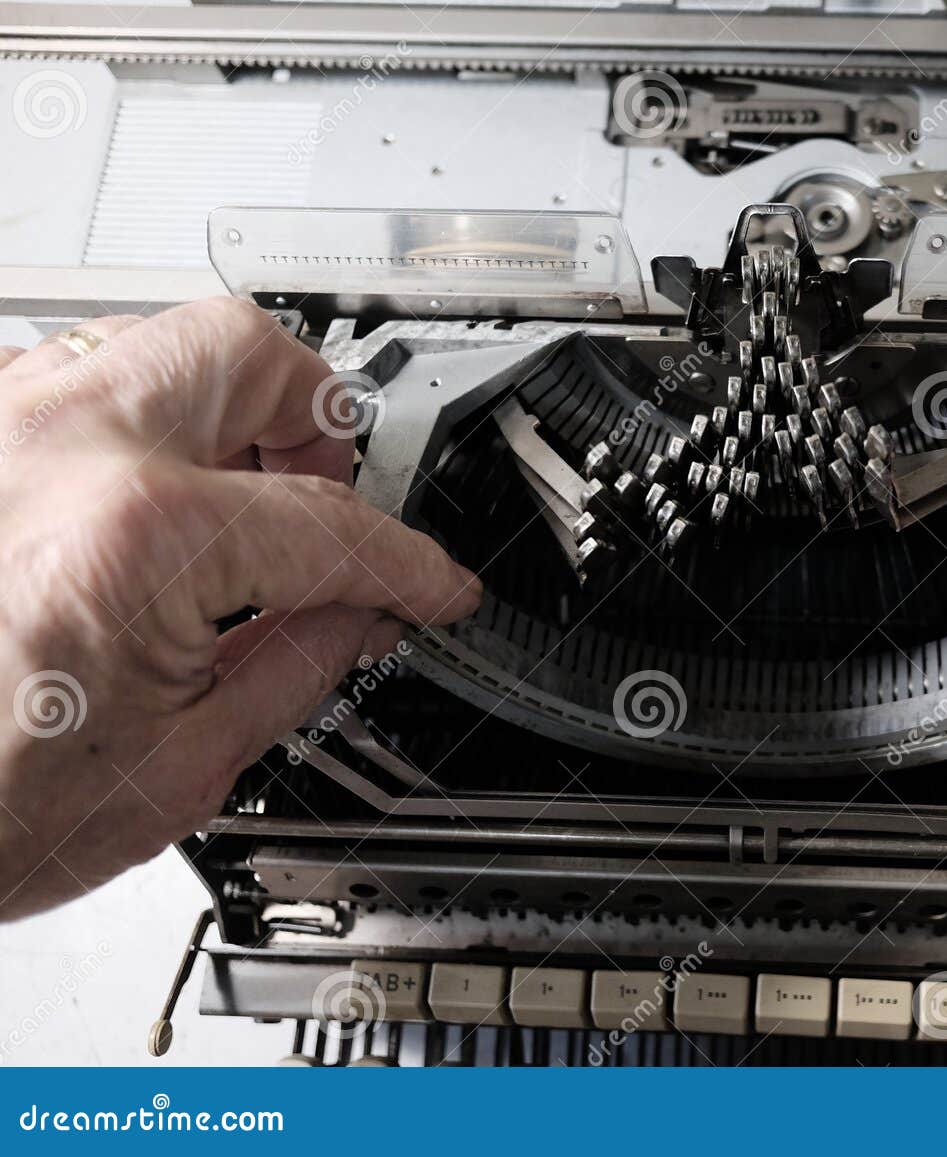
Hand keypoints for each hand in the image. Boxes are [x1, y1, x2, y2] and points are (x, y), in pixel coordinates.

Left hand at [0, 300, 480, 918]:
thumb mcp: (179, 770)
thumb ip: (300, 667)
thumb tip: (363, 613)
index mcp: (134, 538)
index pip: (331, 523)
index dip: (409, 565)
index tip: (429, 585)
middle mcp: (54, 446)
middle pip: (250, 348)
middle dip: (319, 422)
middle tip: (328, 497)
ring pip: (153, 340)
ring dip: (219, 415)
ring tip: (231, 506)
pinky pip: (68, 384)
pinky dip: (129, 432)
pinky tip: (139, 510)